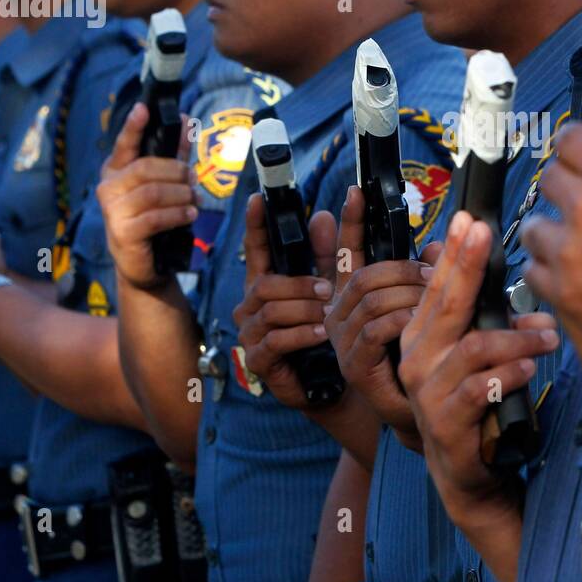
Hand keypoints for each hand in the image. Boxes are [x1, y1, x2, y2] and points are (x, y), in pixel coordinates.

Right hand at [96, 102, 196, 290]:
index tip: (144, 108)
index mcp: (116, 171)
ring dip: (181, 194)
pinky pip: (156, 216)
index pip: (124, 145)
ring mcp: (112, 211)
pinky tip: (189, 214)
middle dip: (176, 172)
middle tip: (194, 179)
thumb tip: (185, 121)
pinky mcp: (123, 232)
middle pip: (146, 168)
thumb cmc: (154, 219)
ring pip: (154, 192)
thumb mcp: (164, 184)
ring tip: (194, 200)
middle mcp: (108, 188)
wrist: (145, 264)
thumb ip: (173, 155)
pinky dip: (178, 214)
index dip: (134, 126)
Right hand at [235, 193, 335, 409]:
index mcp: (265, 283)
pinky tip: (321, 335)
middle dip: (298, 284)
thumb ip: (325, 254)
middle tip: (328, 290)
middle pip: (264, 284)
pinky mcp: (257, 361)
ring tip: (329, 315)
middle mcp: (250, 306)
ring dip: (303, 310)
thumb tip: (323, 215)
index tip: (258, 199)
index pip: (256, 249)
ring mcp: (249, 334)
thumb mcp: (329, 287)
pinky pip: (274, 341)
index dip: (256, 225)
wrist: (331, 382)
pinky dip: (301, 335)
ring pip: (269, 310)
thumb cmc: (326, 331)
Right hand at [323, 185, 440, 443]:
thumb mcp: (426, 314)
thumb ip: (427, 278)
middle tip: (440, 272)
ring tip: (440, 297)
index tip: (357, 190)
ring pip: (371, 299)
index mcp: (353, 296)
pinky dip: (399, 322)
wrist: (410, 418)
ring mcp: (336, 339)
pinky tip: (415, 325)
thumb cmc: (417, 363)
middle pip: (366, 273)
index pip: (348, 251)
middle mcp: (337, 313)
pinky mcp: (349, 364)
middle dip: (405, 269)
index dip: (349, 222)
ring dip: (410, 294)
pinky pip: (372, 331)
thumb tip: (444, 241)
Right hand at [398, 211, 557, 529]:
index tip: (469, 218)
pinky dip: (511, 375)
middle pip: (447, 303)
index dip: (453, 250)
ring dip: (518, 339)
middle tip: (489, 236)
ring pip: (475, 348)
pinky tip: (530, 371)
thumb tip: (519, 285)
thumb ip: (486, 320)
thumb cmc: (476, 404)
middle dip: (469, 266)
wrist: (466, 470)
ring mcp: (427, 391)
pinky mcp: (445, 422)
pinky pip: (481, 388)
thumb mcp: (477, 355)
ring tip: (549, 337)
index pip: (437, 285)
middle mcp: (417, 357)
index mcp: (423, 335)